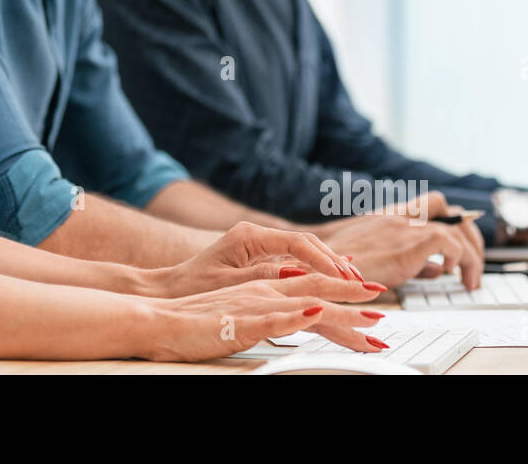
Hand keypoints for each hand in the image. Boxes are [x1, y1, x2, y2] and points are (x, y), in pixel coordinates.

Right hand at [144, 277, 385, 361]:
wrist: (157, 312)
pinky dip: (294, 315)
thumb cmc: (193, 313)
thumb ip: (267, 300)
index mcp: (262, 285)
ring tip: (369, 316)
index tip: (372, 298)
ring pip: (303, 303)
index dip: (343, 291)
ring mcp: (252, 303)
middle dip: (353, 300)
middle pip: (316, 292)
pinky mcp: (238, 319)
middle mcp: (262, 289)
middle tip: (384, 311)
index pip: (311, 285)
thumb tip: (303, 305)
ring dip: (338, 309)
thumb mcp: (237, 304)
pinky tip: (314, 316)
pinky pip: (270, 316)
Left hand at [152, 221, 364, 297]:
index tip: (345, 276)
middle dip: (334, 262)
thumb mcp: (228, 283)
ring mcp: (257, 247)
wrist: (167, 290)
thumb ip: (263, 276)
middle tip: (360, 281)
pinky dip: (315, 269)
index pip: (296, 243)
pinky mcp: (258, 259)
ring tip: (353, 281)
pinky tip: (333, 276)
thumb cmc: (192, 288)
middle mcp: (255, 236)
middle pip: (305, 245)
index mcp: (247, 237)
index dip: (324, 260)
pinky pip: (294, 261)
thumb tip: (299, 274)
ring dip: (328, 266)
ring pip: (302, 252)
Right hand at [323, 192, 484, 289]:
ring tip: (470, 279)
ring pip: (456, 227)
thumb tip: (437, 270)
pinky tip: (448, 275)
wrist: (317, 264)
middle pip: (452, 210)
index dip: (455, 221)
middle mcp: (401, 216)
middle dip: (471, 236)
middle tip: (474, 263)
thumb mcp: (377, 257)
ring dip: (472, 254)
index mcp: (393, 215)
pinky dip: (459, 258)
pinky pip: (449, 242)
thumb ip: (410, 260)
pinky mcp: (408, 244)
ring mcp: (405, 227)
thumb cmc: (339, 265)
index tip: (463, 245)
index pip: (435, 204)